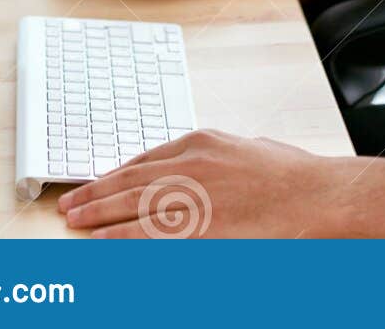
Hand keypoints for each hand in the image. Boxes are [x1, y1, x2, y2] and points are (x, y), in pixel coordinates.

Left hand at [58, 131, 351, 238]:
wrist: (314, 197)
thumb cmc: (292, 175)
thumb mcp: (250, 148)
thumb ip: (222, 157)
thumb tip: (210, 164)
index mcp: (201, 142)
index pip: (146, 157)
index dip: (117, 172)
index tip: (99, 181)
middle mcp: (188, 166)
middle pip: (129, 179)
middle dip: (96, 191)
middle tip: (70, 201)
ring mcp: (190, 196)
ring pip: (130, 205)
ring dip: (98, 213)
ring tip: (74, 219)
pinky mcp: (195, 228)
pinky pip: (147, 235)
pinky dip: (119, 238)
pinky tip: (100, 242)